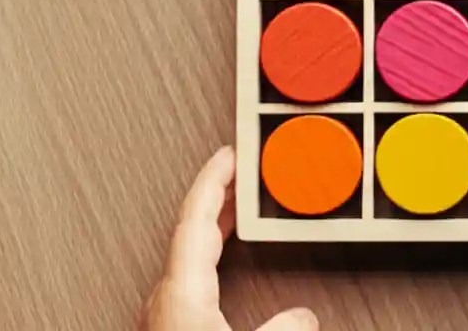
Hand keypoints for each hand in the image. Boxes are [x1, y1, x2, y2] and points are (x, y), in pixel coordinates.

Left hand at [139, 146, 319, 330]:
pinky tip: (221, 259)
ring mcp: (163, 311)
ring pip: (188, 251)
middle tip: (243, 170)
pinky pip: (189, 273)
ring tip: (239, 207)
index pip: (195, 216)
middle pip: (192, 227)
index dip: (214, 179)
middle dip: (219, 194)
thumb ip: (283, 326)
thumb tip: (304, 317)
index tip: (230, 153)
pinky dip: (209, 252)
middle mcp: (166, 296)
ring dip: (214, 223)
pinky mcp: (167, 325)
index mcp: (182, 290)